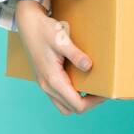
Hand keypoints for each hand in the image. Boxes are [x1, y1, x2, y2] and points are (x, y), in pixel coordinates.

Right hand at [13, 0, 106, 115]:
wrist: (27, 24)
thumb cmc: (44, 30)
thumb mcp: (61, 40)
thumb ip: (75, 55)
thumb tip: (89, 66)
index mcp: (52, 79)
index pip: (76, 105)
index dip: (94, 102)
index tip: (105, 92)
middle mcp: (47, 86)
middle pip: (71, 109)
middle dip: (88, 104)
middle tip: (100, 91)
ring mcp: (44, 84)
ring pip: (63, 105)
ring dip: (78, 101)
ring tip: (92, 88)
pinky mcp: (44, 80)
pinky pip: (59, 96)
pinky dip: (71, 95)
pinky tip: (80, 82)